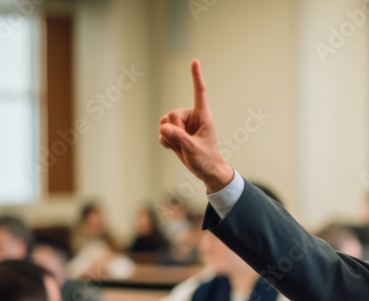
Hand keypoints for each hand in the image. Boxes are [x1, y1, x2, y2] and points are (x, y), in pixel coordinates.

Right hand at [158, 60, 233, 191]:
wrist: (206, 171)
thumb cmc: (206, 159)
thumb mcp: (193, 149)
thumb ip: (179, 138)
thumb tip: (164, 128)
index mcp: (203, 116)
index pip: (199, 92)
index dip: (196, 77)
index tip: (195, 61)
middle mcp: (192, 117)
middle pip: (172, 115)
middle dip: (174, 131)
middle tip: (186, 143)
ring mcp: (183, 124)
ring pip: (164, 122)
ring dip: (169, 137)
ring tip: (182, 146)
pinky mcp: (175, 132)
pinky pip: (162, 131)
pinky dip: (165, 141)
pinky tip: (175, 147)